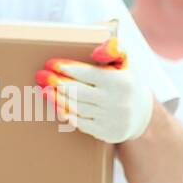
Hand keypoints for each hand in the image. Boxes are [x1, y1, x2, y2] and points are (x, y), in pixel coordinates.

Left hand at [35, 37, 153, 144]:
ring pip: (78, 108)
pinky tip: (57, 106)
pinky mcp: (107, 133)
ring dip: (58, 98)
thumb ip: (114, 49)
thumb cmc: (126, 81)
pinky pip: (82, 124)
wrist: (141, 115)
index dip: (68, 68)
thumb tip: (96, 51)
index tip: (51, 64)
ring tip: (44, 90)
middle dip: (57, 83)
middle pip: (79, 91)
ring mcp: (111, 119)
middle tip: (40, 76)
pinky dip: (67, 114)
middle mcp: (117, 101)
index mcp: (121, 81)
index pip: (88, 74)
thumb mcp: (126, 62)